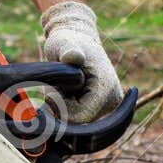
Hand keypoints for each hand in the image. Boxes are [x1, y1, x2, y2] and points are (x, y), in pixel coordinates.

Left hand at [40, 1, 122, 121]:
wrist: (77, 39)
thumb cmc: (67, 41)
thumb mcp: (63, 43)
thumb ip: (68, 51)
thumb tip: (74, 57)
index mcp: (106, 89)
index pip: (80, 118)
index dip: (61, 109)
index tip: (50, 92)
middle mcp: (112, 103)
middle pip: (78, 123)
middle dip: (62, 109)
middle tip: (56, 87)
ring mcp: (108, 108)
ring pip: (75, 123)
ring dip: (63, 108)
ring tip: (63, 88)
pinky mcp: (99, 110)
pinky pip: (76, 120)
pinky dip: (66, 109)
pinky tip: (66, 93)